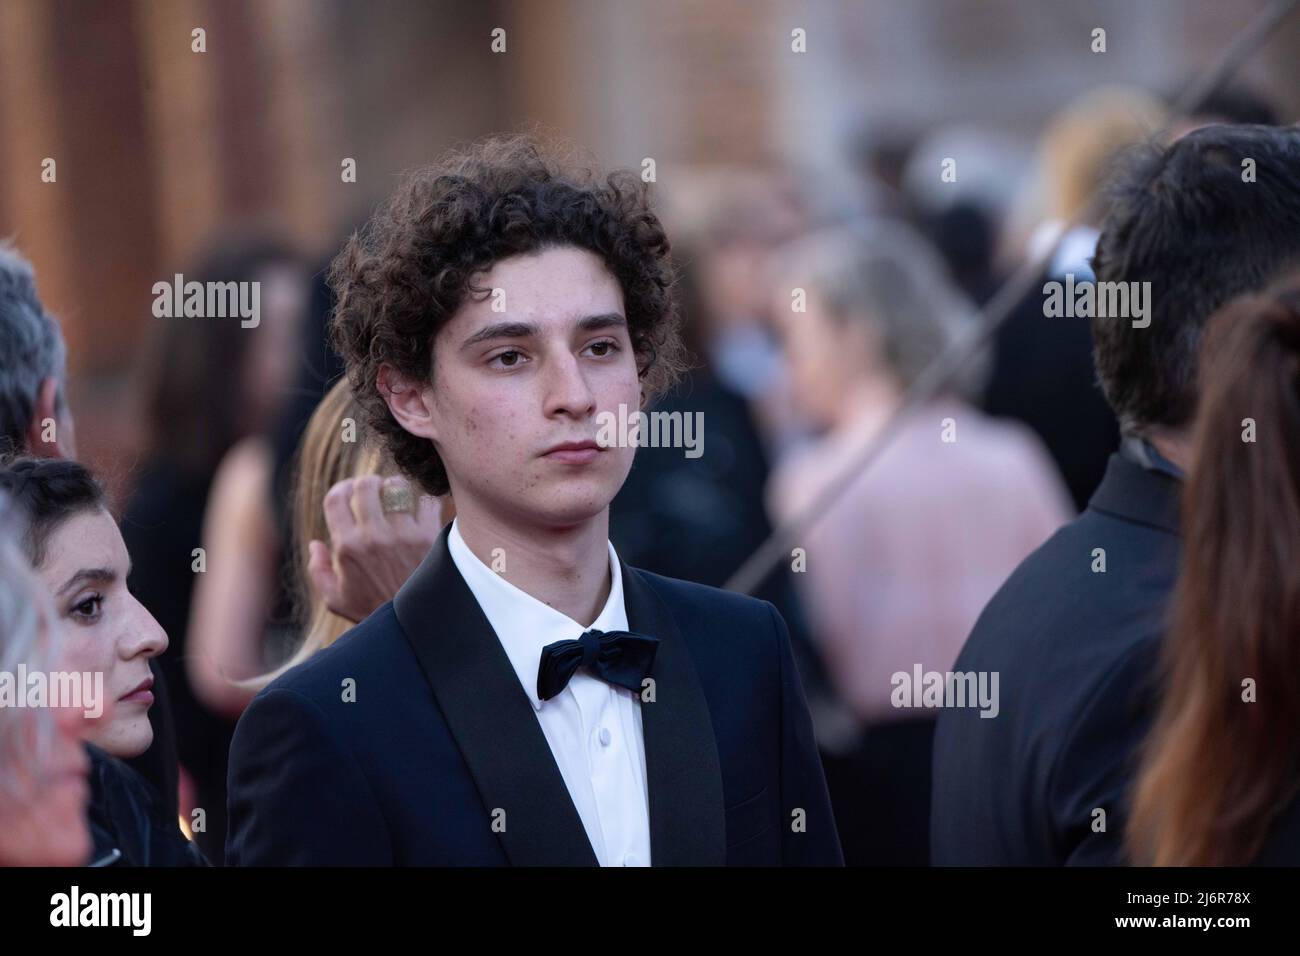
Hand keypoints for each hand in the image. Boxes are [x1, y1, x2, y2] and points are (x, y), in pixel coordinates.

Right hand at [307, 475, 441, 623]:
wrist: (415, 626)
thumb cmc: (374, 612)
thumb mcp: (336, 600)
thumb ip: (318, 571)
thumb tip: (315, 544)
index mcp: (347, 547)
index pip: (336, 497)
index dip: (342, 488)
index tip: (350, 490)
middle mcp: (373, 537)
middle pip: (366, 485)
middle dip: (370, 483)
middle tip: (377, 488)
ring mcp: (403, 535)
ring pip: (398, 488)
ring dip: (398, 487)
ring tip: (400, 495)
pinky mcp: (429, 536)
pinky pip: (428, 501)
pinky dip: (426, 500)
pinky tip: (423, 508)